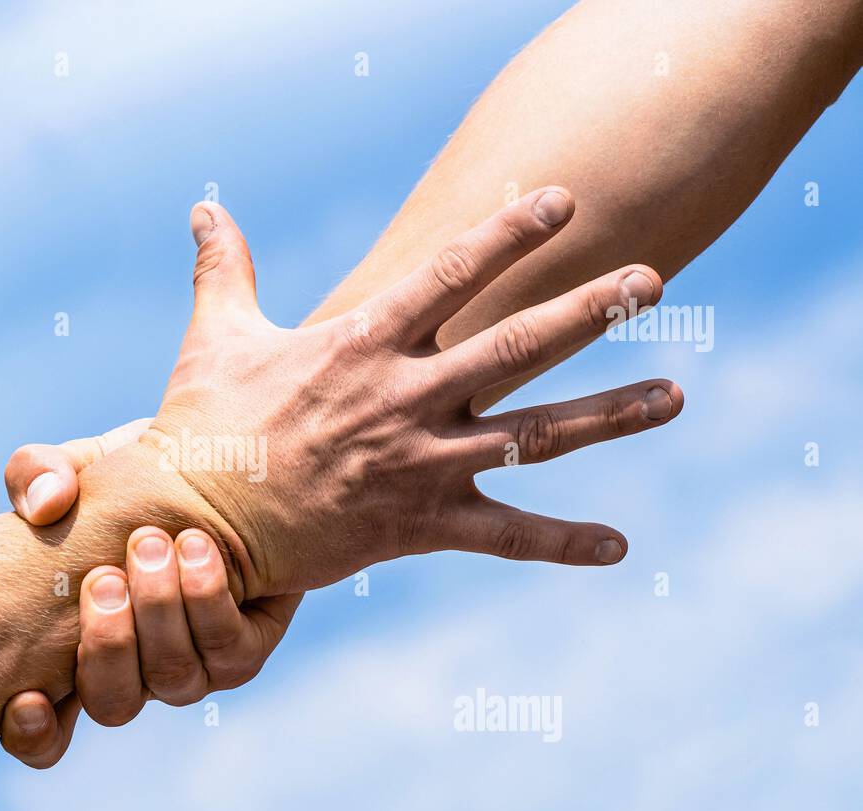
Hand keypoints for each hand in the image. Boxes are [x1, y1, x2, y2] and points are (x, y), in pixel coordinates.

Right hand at [0, 425, 302, 767]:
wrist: (213, 471)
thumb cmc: (126, 478)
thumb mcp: (74, 468)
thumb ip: (38, 474)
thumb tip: (47, 506)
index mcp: (76, 652)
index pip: (45, 732)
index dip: (34, 733)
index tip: (29, 697)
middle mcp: (134, 673)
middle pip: (113, 703)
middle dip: (106, 643)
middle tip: (105, 576)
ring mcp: (191, 667)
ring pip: (173, 678)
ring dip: (160, 613)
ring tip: (155, 543)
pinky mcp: (245, 646)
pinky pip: (230, 655)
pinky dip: (209, 601)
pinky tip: (197, 550)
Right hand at [126, 189, 681, 595]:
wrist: (196, 522)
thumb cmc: (203, 427)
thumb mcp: (214, 337)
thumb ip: (225, 268)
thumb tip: (203, 209)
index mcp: (362, 342)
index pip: (450, 273)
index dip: (509, 232)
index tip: (562, 201)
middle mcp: (405, 396)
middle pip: (517, 344)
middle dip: (589, 309)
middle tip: (651, 280)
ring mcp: (420, 462)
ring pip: (534, 433)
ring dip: (610, 414)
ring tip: (676, 394)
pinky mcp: (420, 524)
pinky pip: (505, 534)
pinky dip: (562, 542)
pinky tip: (619, 546)